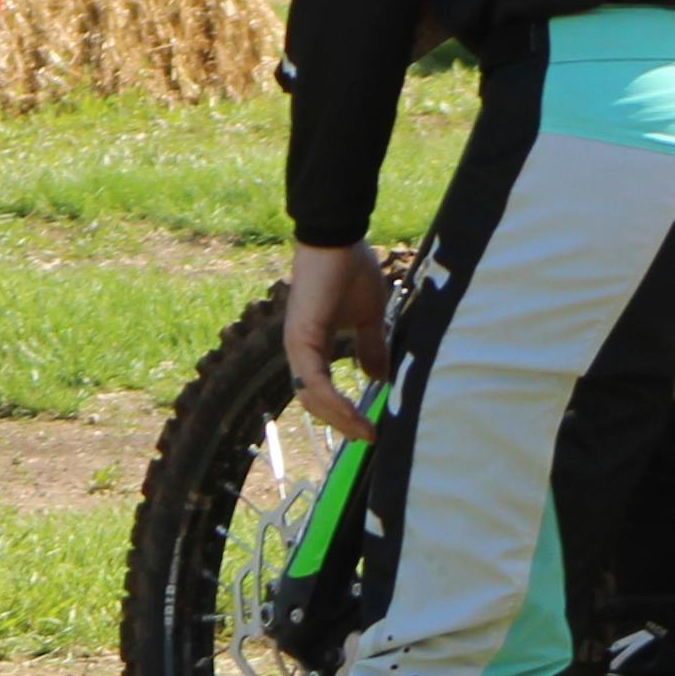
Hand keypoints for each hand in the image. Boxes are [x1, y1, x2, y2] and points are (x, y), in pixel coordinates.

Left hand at [282, 242, 392, 439]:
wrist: (339, 238)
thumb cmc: (351, 269)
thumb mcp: (368, 317)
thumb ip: (370, 347)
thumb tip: (377, 378)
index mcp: (312, 345)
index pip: (320, 391)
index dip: (342, 413)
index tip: (370, 428)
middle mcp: (299, 350)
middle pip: (313, 401)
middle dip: (341, 423)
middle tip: (368, 437)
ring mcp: (297, 345)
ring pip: (312, 397)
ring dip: (339, 418)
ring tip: (366, 431)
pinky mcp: (302, 339)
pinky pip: (315, 382)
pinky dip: (335, 402)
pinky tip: (356, 414)